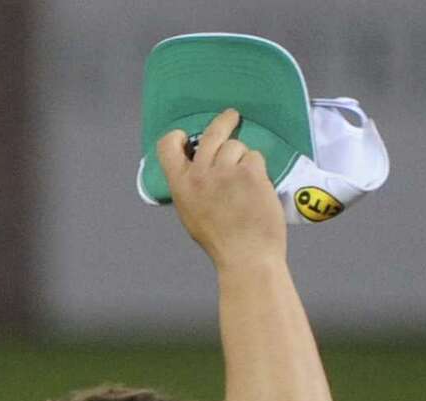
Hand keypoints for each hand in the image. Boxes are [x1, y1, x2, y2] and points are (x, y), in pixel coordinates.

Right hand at [158, 108, 285, 268]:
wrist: (246, 256)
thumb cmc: (220, 242)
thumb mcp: (192, 213)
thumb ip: (192, 187)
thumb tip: (200, 166)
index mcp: (181, 186)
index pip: (168, 146)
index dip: (177, 137)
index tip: (188, 136)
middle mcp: (200, 174)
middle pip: (210, 134)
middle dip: (224, 122)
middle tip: (232, 118)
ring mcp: (224, 171)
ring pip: (236, 146)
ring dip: (243, 159)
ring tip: (246, 182)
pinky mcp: (248, 171)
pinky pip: (254, 157)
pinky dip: (258, 170)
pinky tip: (257, 189)